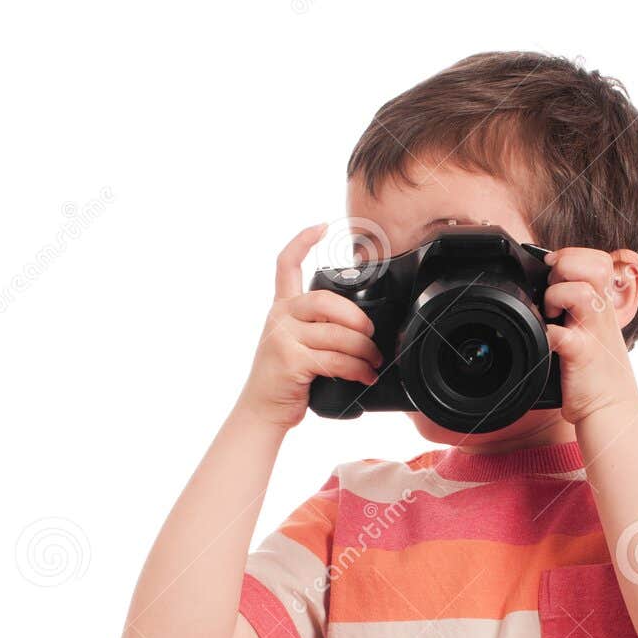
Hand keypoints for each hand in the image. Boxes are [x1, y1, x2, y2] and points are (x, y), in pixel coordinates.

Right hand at [238, 224, 382, 429]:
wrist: (263, 411)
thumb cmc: (286, 381)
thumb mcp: (295, 346)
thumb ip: (318, 330)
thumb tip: (361, 332)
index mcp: (282, 308)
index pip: (286, 264)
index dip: (303, 241)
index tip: (322, 226)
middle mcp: (280, 317)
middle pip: (325, 301)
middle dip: (356, 318)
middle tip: (371, 335)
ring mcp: (282, 338)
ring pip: (337, 335)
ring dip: (364, 351)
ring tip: (374, 362)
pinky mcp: (290, 360)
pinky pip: (335, 359)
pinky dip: (357, 369)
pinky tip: (365, 376)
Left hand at [542, 246, 637, 424]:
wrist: (611, 410)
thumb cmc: (597, 373)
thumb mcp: (595, 332)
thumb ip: (580, 308)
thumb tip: (547, 289)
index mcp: (604, 305)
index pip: (598, 259)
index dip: (572, 256)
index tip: (553, 270)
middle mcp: (602, 314)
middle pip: (594, 265)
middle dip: (565, 268)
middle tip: (552, 289)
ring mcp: (593, 333)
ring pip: (581, 291)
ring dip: (557, 295)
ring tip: (550, 313)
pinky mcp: (581, 354)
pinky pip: (561, 334)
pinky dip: (546, 331)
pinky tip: (544, 337)